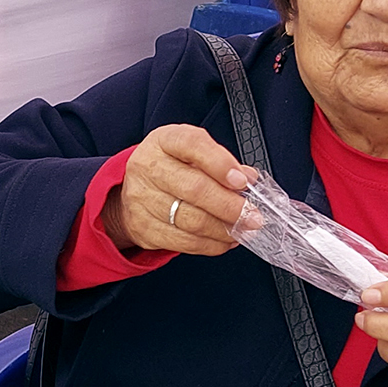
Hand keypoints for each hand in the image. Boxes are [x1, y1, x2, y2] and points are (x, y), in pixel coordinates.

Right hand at [102, 124, 254, 255]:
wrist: (134, 189)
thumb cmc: (171, 167)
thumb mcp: (192, 152)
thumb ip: (221, 162)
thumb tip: (248, 179)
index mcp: (164, 141)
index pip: (192, 145)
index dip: (220, 164)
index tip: (243, 181)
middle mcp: (149, 167)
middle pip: (195, 189)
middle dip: (230, 206)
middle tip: (253, 216)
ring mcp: (142, 199)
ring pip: (191, 220)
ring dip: (224, 229)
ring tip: (242, 229)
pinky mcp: (144, 228)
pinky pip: (184, 242)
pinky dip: (211, 245)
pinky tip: (224, 240)